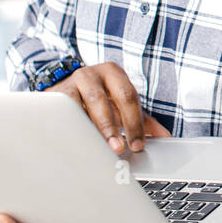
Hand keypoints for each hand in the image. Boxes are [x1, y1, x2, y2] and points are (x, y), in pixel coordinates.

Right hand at [48, 62, 171, 153]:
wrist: (63, 84)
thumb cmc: (98, 97)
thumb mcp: (120, 103)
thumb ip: (142, 119)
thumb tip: (164, 137)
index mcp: (115, 74)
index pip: (129, 97)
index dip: (134, 122)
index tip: (138, 144)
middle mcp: (94, 74)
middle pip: (106, 100)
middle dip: (113, 127)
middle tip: (119, 148)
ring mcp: (73, 82)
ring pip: (85, 106)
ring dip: (95, 129)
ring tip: (100, 147)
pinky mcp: (56, 93)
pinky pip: (67, 111)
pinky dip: (75, 127)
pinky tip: (80, 141)